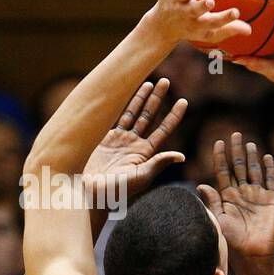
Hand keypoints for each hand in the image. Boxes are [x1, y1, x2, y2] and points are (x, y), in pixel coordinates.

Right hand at [81, 78, 185, 198]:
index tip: (184, 101)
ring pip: (134, 114)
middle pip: (150, 116)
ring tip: (151, 81)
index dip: (174, 115)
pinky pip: (116, 117)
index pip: (164, 130)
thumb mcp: (140, 177)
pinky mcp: (105, 138)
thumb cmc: (115, 191)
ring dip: (142, 98)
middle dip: (159, 99)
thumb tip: (182, 156)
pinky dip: (122, 104)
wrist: (89, 193)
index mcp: (146, 154)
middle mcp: (135, 145)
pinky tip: (126, 91)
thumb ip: (158, 164)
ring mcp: (120, 141)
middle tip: (167, 81)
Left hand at [143, 0, 252, 48]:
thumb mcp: (209, 33)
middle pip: (195, 10)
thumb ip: (229, 29)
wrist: (162, 25)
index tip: (236, 13)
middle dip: (202, 6)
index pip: (213, 24)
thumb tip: (250, 30)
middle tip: (210, 2)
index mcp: (199, 26)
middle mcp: (187, 13)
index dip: (225, 19)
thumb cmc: (192, 29)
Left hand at [198, 132, 273, 261]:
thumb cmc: (232, 240)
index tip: (218, 142)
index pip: (223, 171)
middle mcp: (242, 193)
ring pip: (254, 170)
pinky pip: (271, 180)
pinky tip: (267, 157)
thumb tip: (201, 184)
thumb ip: (212, 201)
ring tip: (249, 142)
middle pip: (239, 167)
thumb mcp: (218, 219)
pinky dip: (269, 168)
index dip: (220, 157)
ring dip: (252, 156)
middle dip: (236, 151)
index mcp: (227, 196)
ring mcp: (258, 196)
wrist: (254, 254)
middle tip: (235, 134)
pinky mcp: (273, 200)